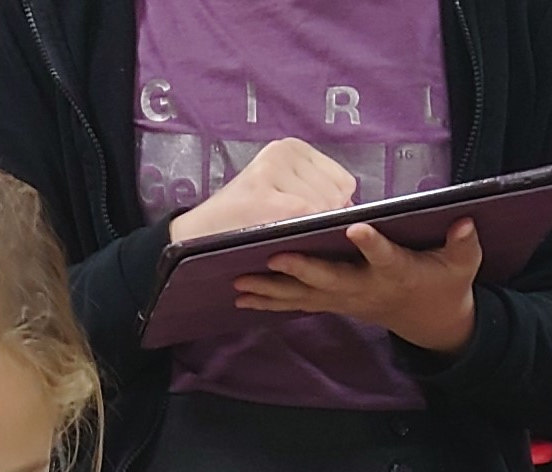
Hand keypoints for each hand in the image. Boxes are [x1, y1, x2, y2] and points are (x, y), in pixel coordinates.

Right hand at [169, 137, 357, 242]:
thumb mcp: (284, 195)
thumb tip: (354, 210)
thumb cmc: (246, 222)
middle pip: (336, 196)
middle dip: (324, 223)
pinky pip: (305, 217)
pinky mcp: (264, 191)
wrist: (197, 235)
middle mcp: (283, 151)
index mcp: (292, 148)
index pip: (343, 182)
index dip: (335, 211)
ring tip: (284, 238)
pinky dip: (301, 235)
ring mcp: (272, 169)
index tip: (312, 225)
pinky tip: (284, 243)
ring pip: (323, 209)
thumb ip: (318, 195)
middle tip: (294, 235)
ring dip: (309, 232)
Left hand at [234, 220, 482, 354]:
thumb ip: (463, 244)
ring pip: (306, 296)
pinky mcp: (334, 303)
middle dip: (304, 269)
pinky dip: (271, 300)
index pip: (385, 257)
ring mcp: (347, 299)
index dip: (373, 245)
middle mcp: (366, 288)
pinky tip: (242, 296)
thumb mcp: (462, 265)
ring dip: (273, 290)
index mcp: (397, 272)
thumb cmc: (445, 283)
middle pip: (332, 280)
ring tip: (240, 284)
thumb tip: (466, 221)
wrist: (430, 321)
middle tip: (275, 256)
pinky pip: (298, 303)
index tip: (357, 228)